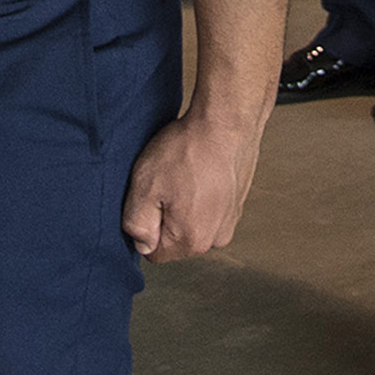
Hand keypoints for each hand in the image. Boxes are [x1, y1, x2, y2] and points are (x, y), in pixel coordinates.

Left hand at [120, 111, 260, 260]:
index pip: (154, 252)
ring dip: (185, 202)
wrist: (227, 122)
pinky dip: (202, 191)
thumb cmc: (188, 150)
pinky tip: (198, 169)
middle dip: (165, 214)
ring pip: (192, 221)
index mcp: (191, 241)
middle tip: (165, 181)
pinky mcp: (237, 203)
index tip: (151, 196)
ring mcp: (230, 221)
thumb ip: (137, 224)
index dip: (145, 224)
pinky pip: (209, 206)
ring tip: (183, 173)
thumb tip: (141, 244)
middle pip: (175, 238)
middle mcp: (216, 238)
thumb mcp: (145, 186)